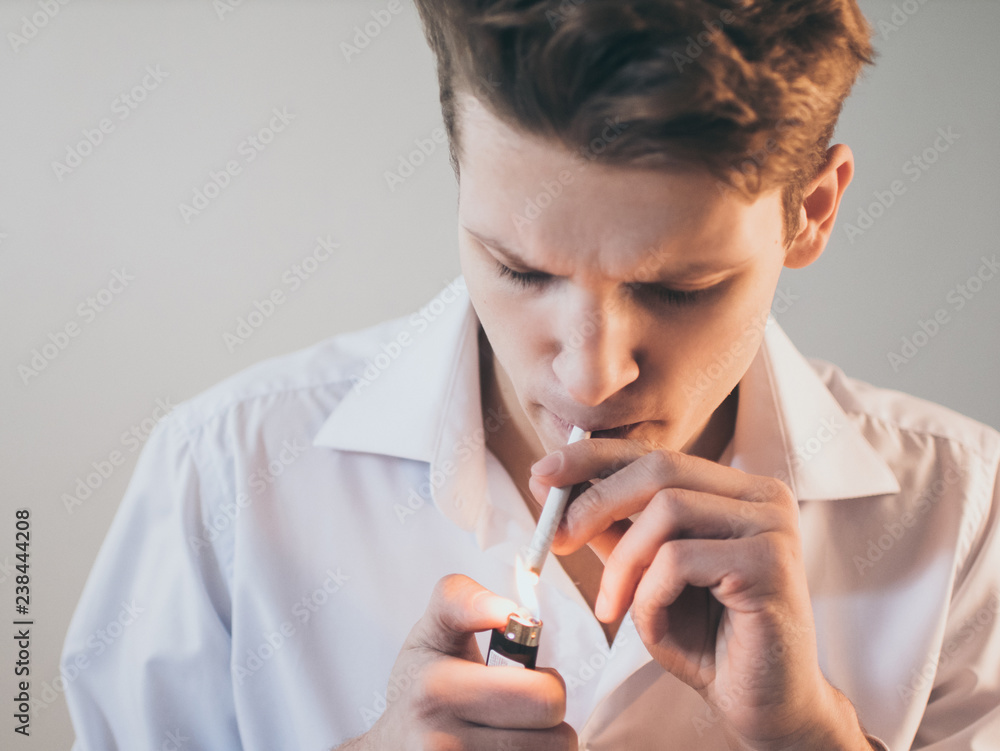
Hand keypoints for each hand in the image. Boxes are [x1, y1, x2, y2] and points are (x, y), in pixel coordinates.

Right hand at [340, 574, 576, 750]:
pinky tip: (505, 748)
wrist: (388, 747)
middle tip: (524, 706)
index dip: (548, 682)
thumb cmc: (419, 684)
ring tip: (511, 730)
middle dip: (549, 717)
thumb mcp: (433, 631)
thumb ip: (464, 600)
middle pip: (557, 738)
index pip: (543, 697)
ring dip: (541, 744)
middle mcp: (443, 742)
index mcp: (439, 689)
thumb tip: (508, 611)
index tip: (531, 674)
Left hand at [528, 439, 871, 750]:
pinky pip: (679, 559)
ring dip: (623, 563)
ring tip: (613, 607)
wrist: (761, 704)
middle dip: (596, 501)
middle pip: (661, 467)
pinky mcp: (770, 563)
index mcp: (735, 489)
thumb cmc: (707, 639)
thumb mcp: (646, 575)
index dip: (593, 458)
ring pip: (667, 509)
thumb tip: (551, 483)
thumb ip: (612, 529)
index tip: (541, 475)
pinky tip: (653, 626)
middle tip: (555, 540)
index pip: (655, 453)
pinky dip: (649, 595)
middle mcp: (762, 495)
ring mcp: (773, 525)